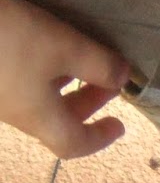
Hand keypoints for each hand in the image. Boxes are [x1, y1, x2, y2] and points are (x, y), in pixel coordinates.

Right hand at [0, 0, 130, 159]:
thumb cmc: (6, 38)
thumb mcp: (63, 47)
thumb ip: (99, 65)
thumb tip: (124, 79)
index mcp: (36, 116)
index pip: (73, 144)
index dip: (99, 138)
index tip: (119, 124)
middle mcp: (13, 112)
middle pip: (57, 121)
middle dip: (87, 103)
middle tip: (108, 79)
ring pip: (38, 100)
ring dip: (65, 85)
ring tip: (80, 56)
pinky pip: (19, 83)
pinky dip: (41, 73)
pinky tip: (43, 45)